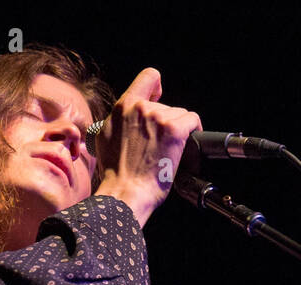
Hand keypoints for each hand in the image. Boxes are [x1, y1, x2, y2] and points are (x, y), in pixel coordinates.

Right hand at [93, 67, 200, 226]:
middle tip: (160, 145)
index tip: (159, 98)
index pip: (148, 77)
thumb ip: (118, 122)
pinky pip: (192, 121)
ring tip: (170, 151)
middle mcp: (140, 108)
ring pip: (180, 115)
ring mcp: (158, 118)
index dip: (157, 88)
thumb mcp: (106, 138)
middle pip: (166, 105)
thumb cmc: (115, 174)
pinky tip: (188, 145)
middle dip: (166, 123)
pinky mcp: (174, 131)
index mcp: (123, 107)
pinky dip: (194, 131)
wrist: (124, 192)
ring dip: (178, 131)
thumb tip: (125, 121)